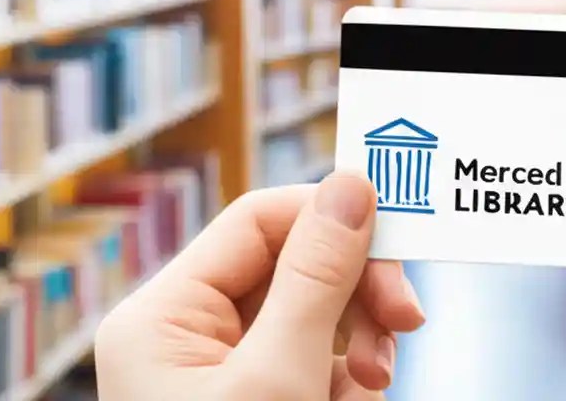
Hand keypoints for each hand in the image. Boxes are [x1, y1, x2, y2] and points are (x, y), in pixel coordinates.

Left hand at [95, 173, 424, 399]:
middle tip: (405, 319)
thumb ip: (317, 279)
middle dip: (357, 296)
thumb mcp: (279, 376)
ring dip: (362, 344)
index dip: (332, 220)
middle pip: (296, 267)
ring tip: (372, 387)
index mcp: (161, 317)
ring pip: (318, 316)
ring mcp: (223, 373)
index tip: (397, 239)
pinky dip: (349, 381)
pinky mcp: (259, 400)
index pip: (258, 221)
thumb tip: (350, 186)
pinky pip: (319, 361)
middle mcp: (186, 336)